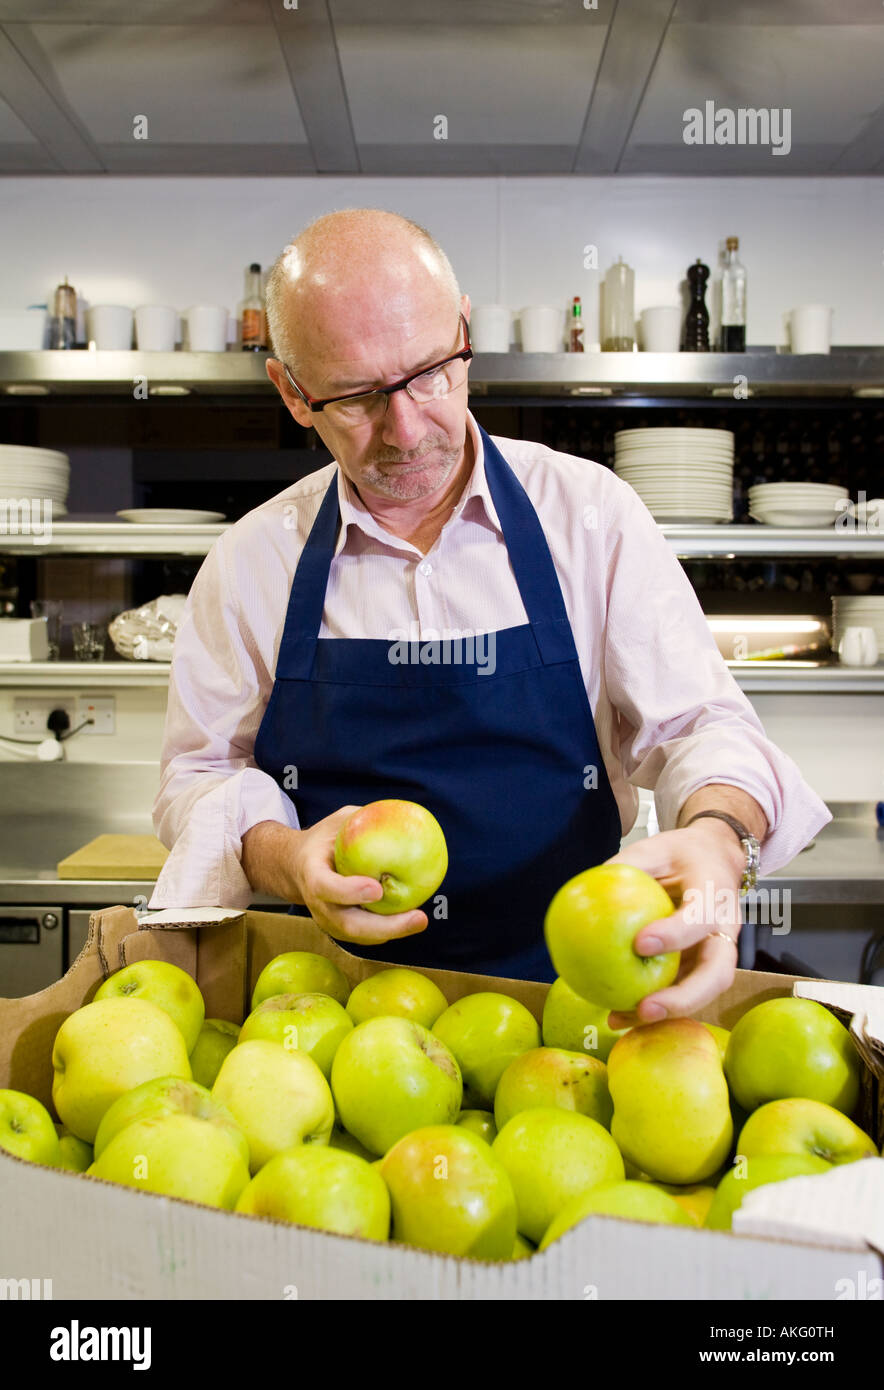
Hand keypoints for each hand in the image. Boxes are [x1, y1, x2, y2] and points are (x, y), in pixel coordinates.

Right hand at [289, 805, 428, 946]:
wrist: (298, 867)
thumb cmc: (324, 840)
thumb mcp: (339, 821)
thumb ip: (364, 819)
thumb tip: (403, 816)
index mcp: (312, 873)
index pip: (326, 887)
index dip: (349, 891)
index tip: (377, 888)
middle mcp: (319, 903)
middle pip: (349, 924)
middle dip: (385, 926)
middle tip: (418, 917)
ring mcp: (329, 920)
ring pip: (360, 935)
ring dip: (393, 931)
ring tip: (420, 920)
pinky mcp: (342, 929)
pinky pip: (367, 935)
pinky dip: (390, 930)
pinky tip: (413, 919)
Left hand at [602, 821, 744, 1029]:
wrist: (714, 859)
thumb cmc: (681, 854)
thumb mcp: (655, 847)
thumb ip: (626, 866)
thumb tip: (585, 886)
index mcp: (716, 894)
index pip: (702, 918)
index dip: (676, 934)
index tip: (640, 944)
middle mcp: (725, 930)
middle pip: (718, 974)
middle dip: (685, 998)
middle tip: (645, 1008)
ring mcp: (717, 952)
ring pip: (702, 992)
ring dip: (666, 1013)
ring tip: (621, 1019)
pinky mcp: (702, 966)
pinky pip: (683, 991)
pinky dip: (655, 1008)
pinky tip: (617, 1016)